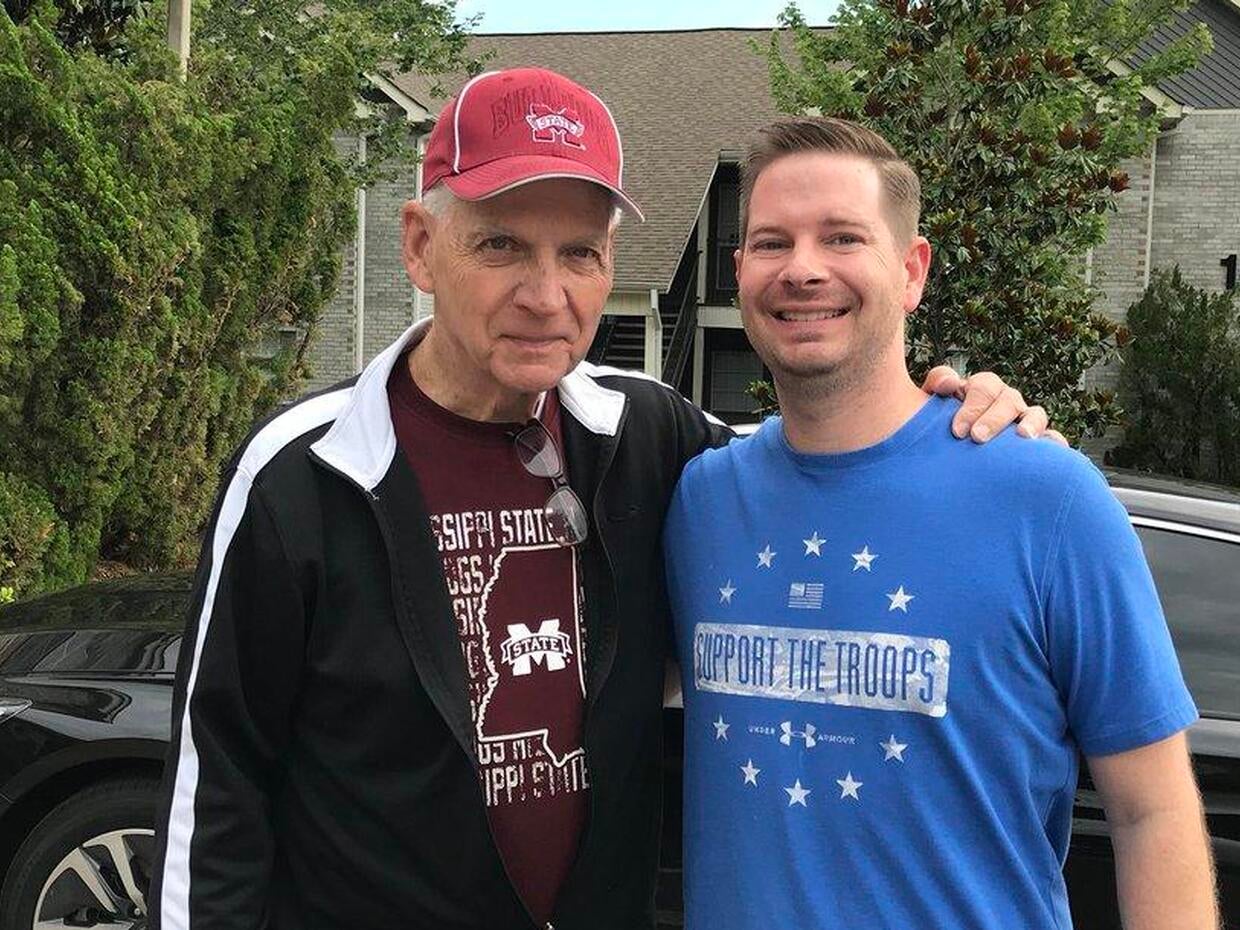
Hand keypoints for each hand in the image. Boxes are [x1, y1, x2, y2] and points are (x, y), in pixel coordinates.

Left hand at [922, 367, 1067, 445]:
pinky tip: (1052, 449)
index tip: (957, 431)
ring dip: (1030, 423)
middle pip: (1008, 399)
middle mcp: (1005, 403)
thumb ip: (937, 385)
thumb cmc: (940, 428)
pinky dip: (1054, 441)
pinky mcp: (1037, 443)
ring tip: (1022, 437)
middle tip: (976, 438)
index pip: (983, 386)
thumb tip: (950, 382)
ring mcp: (1024, 421)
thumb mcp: (931, 405)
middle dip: (993, 418)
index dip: (972, 404)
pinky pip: (1052, 439)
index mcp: (982, 392)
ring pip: (1035, 414)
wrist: (950, 459)